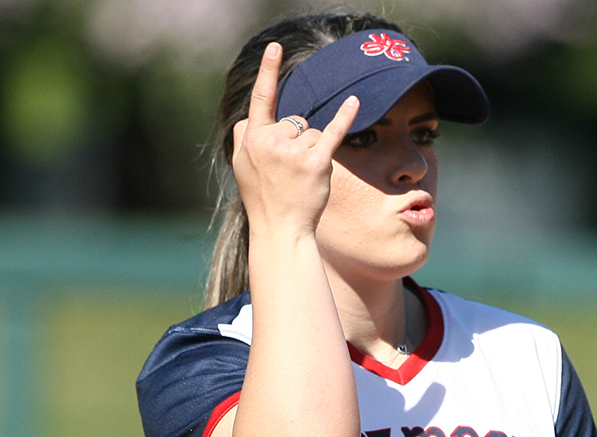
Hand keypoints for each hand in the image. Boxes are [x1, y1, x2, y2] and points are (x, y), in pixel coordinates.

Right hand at [230, 42, 359, 237]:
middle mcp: (271, 141)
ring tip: (301, 177)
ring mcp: (294, 151)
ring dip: (312, 150)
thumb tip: (252, 117)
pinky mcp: (316, 162)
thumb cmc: (263, 198)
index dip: (268, 71)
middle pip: (295, 121)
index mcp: (252, 139)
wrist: (280, 229)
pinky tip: (355, 100)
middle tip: (288, 171)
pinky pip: (334, 132)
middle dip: (297, 141)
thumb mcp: (241, 167)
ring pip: (312, 132)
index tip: (275, 47)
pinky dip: (345, 116)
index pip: (261, 99)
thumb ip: (243, 138)